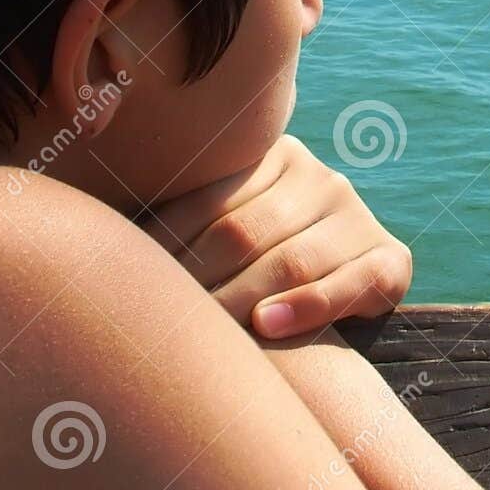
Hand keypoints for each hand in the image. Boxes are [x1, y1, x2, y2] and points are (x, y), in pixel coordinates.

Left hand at [138, 135, 412, 338]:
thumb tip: (98, 237)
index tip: (131, 289)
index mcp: (274, 156)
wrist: (340, 292)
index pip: (208, 203)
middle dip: (197, 283)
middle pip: (244, 234)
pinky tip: (268, 325)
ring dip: (241, 300)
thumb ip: (181, 228)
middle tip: (160, 324)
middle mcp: (320, 177)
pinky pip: (350, 282)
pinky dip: (308, 307)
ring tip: (204, 333)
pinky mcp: (391, 258)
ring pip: (291, 259)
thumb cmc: (252, 271)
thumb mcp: (224, 230)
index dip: (165, 249)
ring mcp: (357, 216)